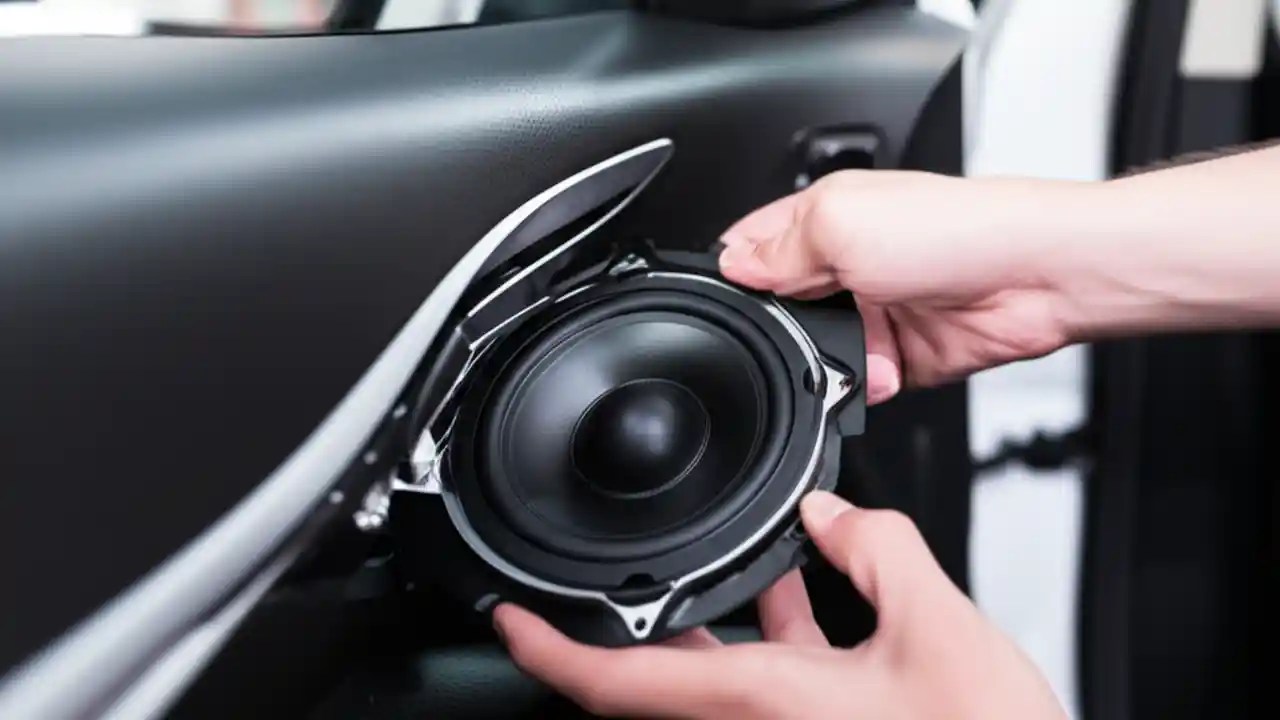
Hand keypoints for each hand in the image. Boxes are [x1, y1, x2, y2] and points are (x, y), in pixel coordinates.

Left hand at [493, 491, 1065, 719]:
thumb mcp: (937, 624)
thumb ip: (878, 549)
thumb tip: (836, 513)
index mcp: (759, 703)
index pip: (614, 684)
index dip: (546, 651)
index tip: (508, 620)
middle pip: (656, 673)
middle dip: (632, 616)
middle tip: (613, 567)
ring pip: (715, 671)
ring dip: (710, 613)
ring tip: (726, 553)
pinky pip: (767, 677)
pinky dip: (770, 629)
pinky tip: (804, 586)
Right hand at [718, 171, 1084, 402]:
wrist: (1037, 276)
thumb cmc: (958, 230)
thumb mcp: (841, 223)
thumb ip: (780, 249)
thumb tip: (735, 265)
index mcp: (826, 216)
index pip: (755, 244)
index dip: (736, 273)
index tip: (732, 301)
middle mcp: (849, 260)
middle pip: (783, 306)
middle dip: (786, 328)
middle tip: (800, 330)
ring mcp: (877, 307)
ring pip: (819, 350)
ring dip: (828, 360)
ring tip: (854, 352)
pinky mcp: (903, 351)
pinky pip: (861, 381)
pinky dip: (865, 384)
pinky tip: (881, 370)